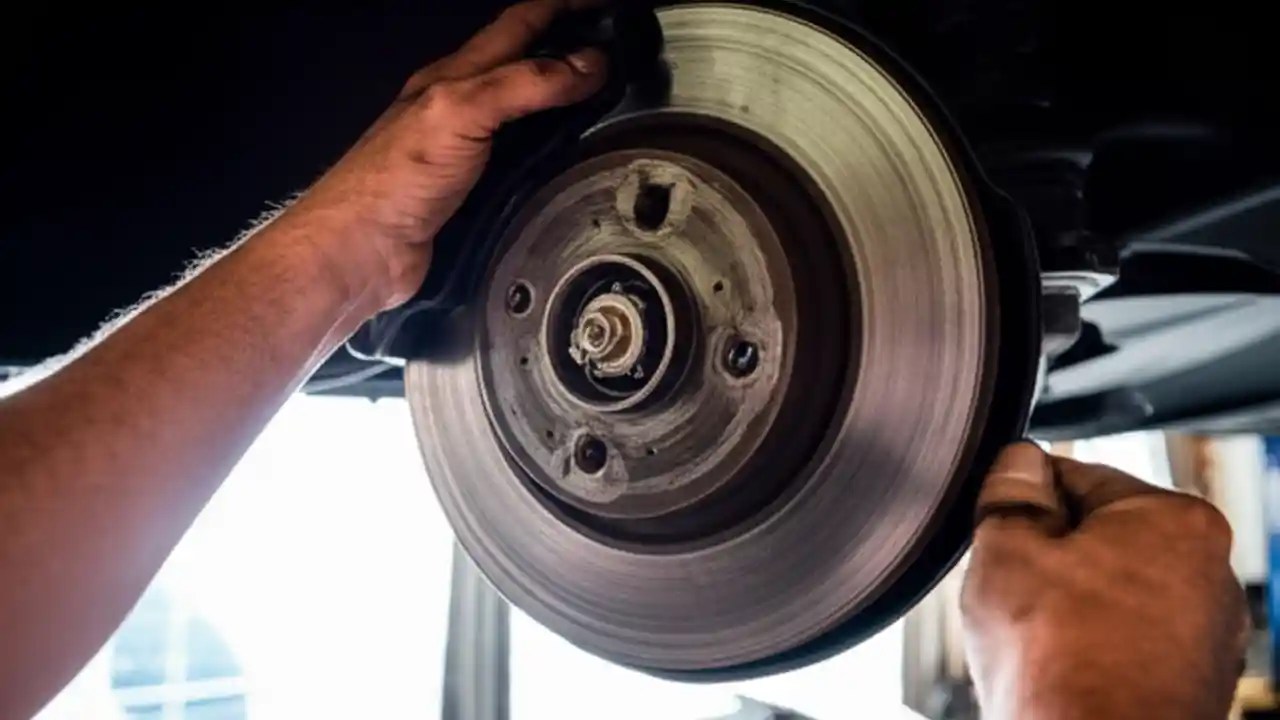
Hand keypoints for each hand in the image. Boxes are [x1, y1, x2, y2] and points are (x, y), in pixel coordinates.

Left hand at [276, 0, 607, 311]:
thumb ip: (523, 84)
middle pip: (522, 66)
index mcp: (453, 76)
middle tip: (616, 57)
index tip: (604, 7)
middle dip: (568, 52)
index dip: (563, 8)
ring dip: (561, 106)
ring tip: (606, 106)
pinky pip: (518, 164)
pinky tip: (567, 167)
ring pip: (522, 116)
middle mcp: (459, 108)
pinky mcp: (470, 195)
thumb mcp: (460, 111)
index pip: (518, 25)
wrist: (361, 251)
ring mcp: (464, 152)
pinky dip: (548, 157)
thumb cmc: (395, 180)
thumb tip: (586, 63)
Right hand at [962, 443, 1246, 719]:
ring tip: (1033, 634)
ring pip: (1109, 592)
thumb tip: (1018, 466)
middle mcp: (1210, 571)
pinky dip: (1088, 648)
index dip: (1024, 498)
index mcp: (1176, 519)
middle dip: (1050, 556)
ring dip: (1066, 604)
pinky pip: (1124, 642)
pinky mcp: (1189, 682)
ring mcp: (1205, 633)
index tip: (1000, 518)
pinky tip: (1058, 666)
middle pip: (1099, 536)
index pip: (1078, 475)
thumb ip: (1010, 492)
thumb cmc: (1061, 663)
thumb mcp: (1008, 550)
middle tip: (1012, 585)